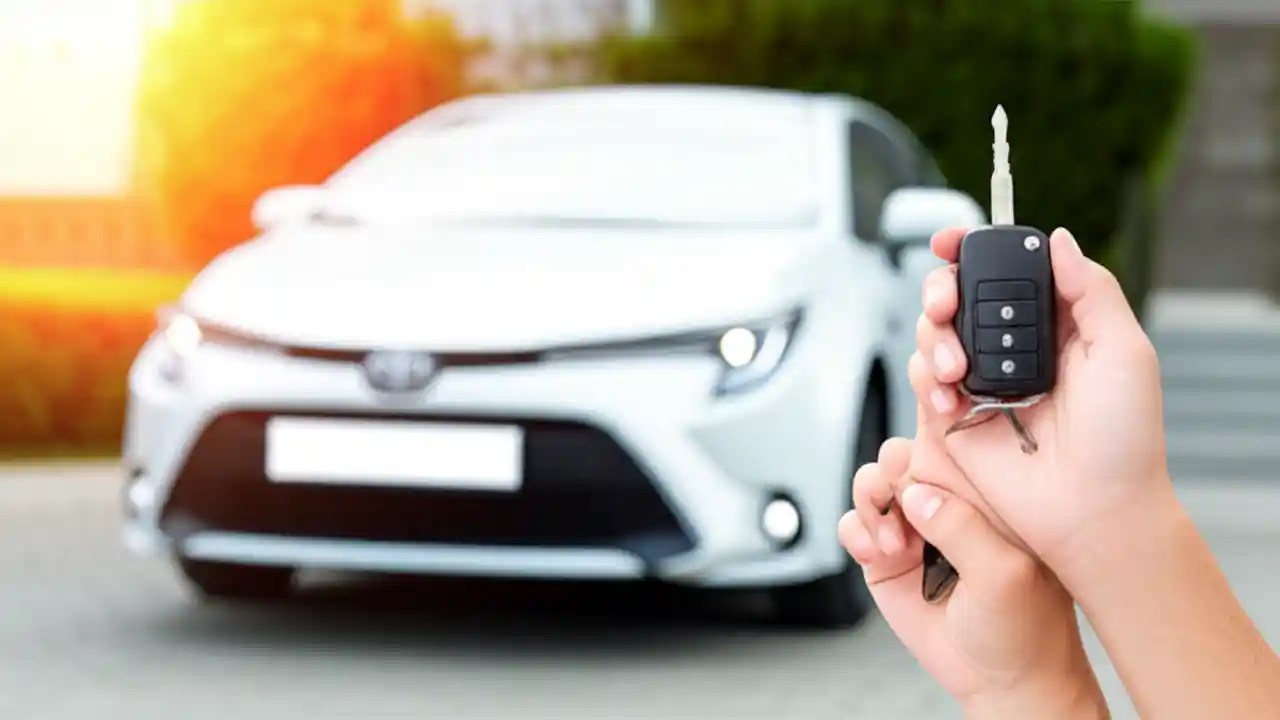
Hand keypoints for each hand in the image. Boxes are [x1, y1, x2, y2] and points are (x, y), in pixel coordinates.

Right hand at [838, 437, 1105, 717]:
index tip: (922, 425)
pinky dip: (856, 533)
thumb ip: (962, 527)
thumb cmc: (1024, 628)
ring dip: (873, 505)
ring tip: (893, 544)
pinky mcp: (885, 555)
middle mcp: (948, 500)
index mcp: (987, 489)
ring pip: (872, 481)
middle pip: (902, 451)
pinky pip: (853, 525)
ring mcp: (914, 526)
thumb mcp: (1006, 573)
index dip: (934, 413)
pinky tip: (877, 555)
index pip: (957, 434)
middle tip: (902, 503)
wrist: (999, 680)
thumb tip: (917, 494)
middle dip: (893, 471)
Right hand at [908, 227, 1173, 579]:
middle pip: (958, 294)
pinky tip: (948, 393)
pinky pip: (921, 378)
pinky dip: (925, 376)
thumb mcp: (1126, 350)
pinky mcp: (956, 416)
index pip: (1008, 271)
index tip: (951, 240)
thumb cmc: (1123, 441)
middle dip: (940, 289)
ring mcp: (982, 381)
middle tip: (945, 303)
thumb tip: (1058, 240)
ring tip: (955, 367)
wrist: (1093, 510)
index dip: (975, 249)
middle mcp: (1015, 348)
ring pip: (933, 331)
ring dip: (933, 336)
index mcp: (1056, 325)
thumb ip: (1091, 289)